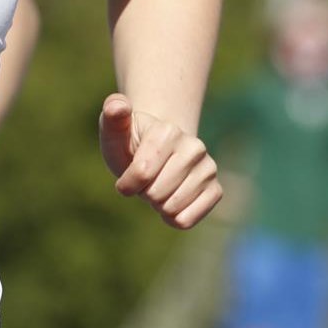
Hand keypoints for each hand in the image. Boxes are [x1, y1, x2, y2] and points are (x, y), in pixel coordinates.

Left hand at [98, 93, 221, 229]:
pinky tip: (170, 201)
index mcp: (168, 131)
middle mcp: (195, 148)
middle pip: (156, 193)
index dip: (127, 183)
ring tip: (158, 185)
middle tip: (146, 179)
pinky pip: (187, 220)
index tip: (126, 175)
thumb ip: (112, 115)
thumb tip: (118, 107)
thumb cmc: (129, 144)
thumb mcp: (114, 130)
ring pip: (171, 208)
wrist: (154, 154)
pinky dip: (172, 218)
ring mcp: (208, 168)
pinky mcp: (215, 190)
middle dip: (143, 192)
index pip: (142, 173)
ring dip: (157, 204)